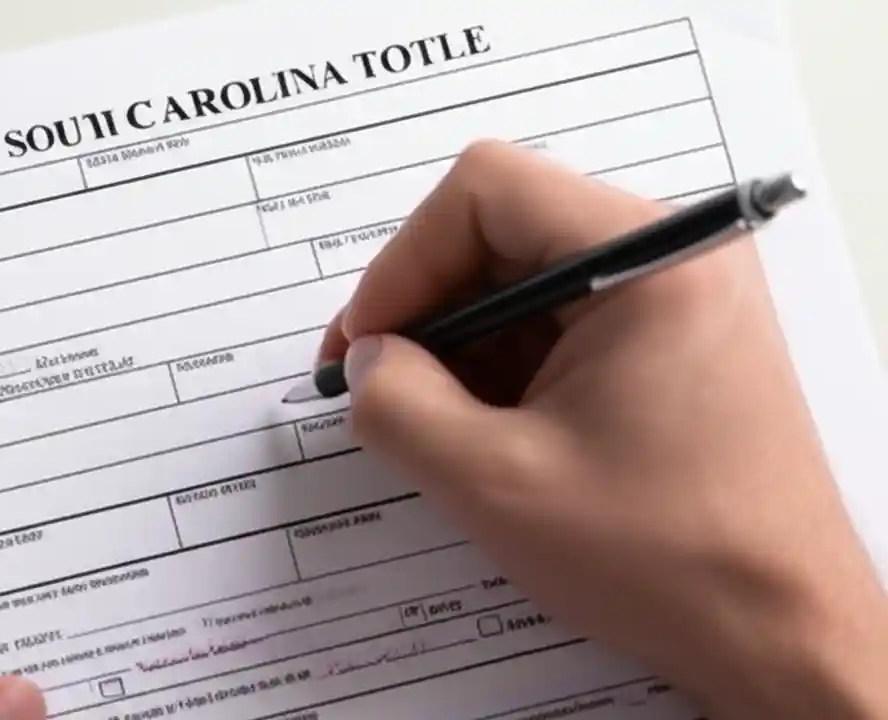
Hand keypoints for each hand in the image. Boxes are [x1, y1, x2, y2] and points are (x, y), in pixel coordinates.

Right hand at [320, 141, 887, 717]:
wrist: (783, 636)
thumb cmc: (663, 559)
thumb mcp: (493, 483)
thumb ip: (396, 405)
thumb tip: (363, 361)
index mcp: (648, 259)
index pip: (486, 191)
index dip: (403, 262)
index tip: (365, 346)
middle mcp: (674, 255)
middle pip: (504, 229)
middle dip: (428, 308)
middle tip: (377, 384)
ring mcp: (678, 298)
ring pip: (526, 278)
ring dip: (463, 344)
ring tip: (435, 424)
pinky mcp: (673, 342)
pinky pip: (562, 321)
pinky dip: (506, 366)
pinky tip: (486, 431)